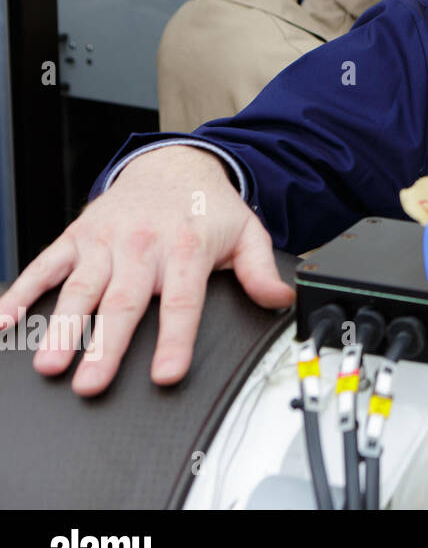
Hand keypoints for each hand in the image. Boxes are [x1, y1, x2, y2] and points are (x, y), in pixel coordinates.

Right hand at [0, 146, 292, 395]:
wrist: (174, 164)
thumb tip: (280, 298)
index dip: (174, 340)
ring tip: (48, 363)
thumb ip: (261, 270)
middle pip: (123, 303)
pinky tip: (3, 321)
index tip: (165, 374)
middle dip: (105, 346)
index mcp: (185, 250)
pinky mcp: (77, 238)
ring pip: (81, 289)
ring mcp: (105, 242)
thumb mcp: (246, 234)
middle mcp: (142, 247)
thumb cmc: (208, 209)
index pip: (181, 302)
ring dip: (62, 327)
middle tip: (90, 383)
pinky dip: (21, 293)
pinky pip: (44, 266)